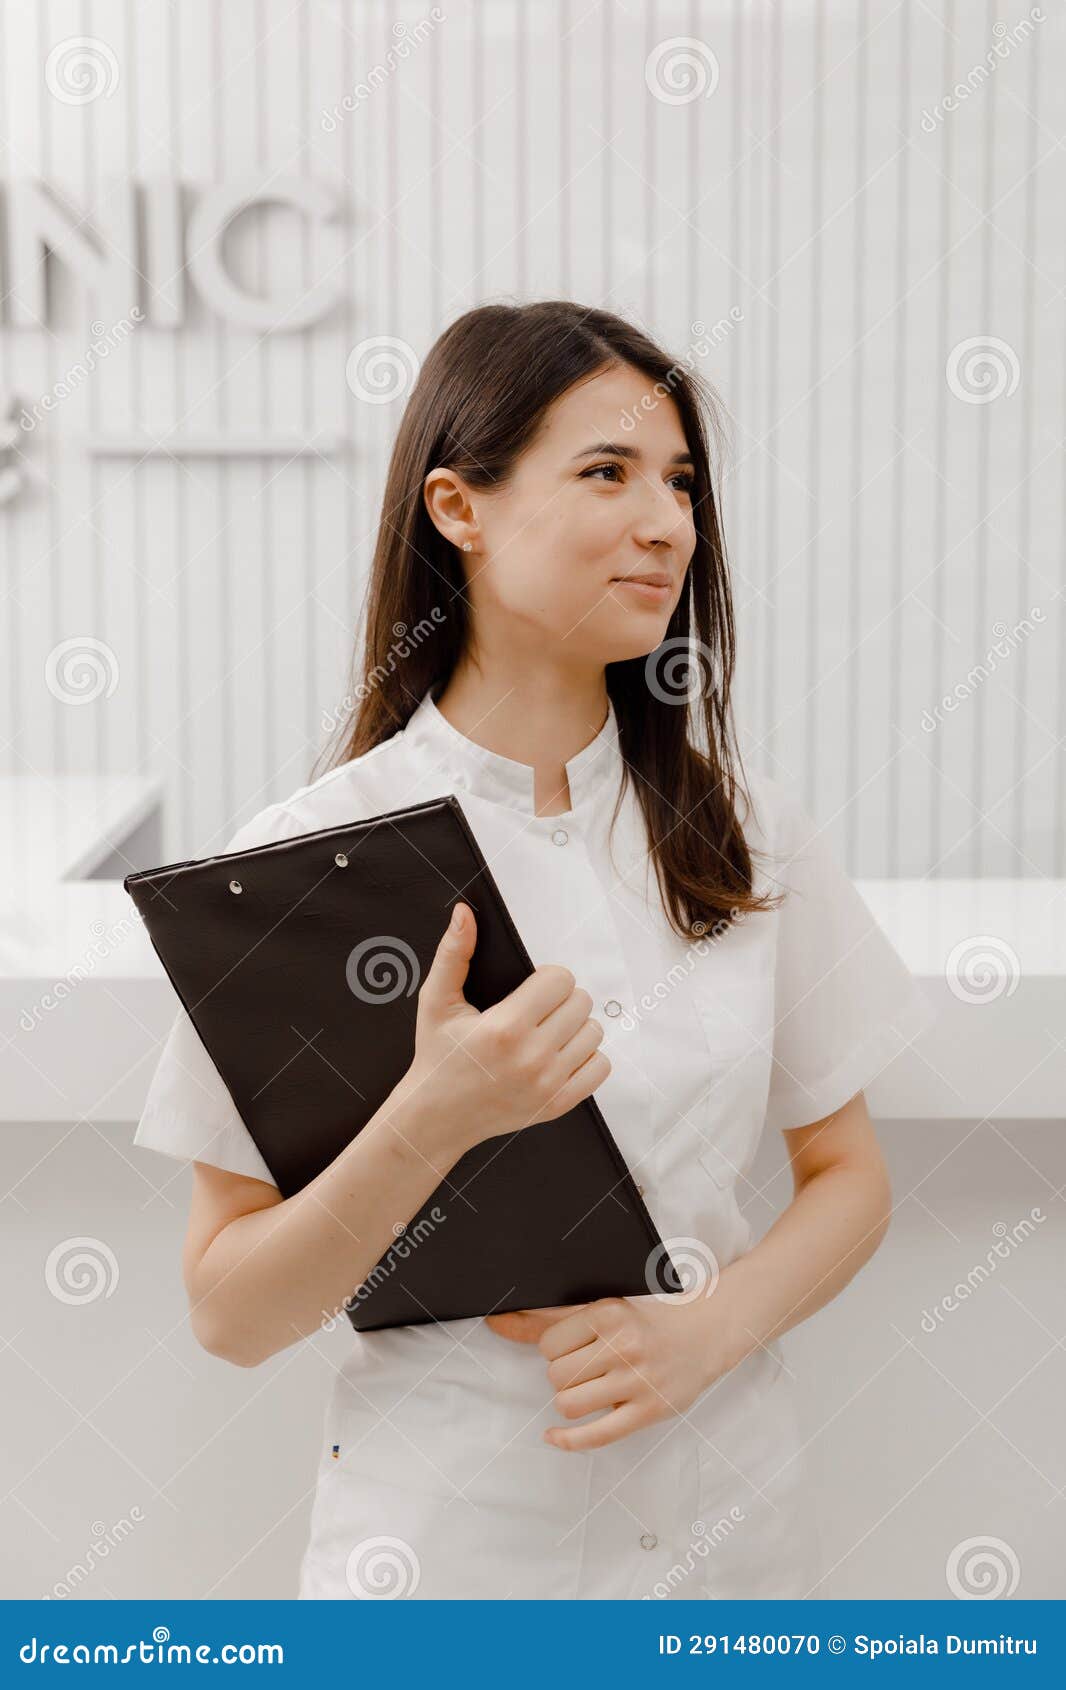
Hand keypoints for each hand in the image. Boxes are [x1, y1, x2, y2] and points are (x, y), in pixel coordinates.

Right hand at [401, 903, 610, 1152]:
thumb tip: (464, 914)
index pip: (560, 979)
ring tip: (546, 1033)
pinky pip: (600, 1067)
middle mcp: (531, 1058)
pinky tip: (558, 1055)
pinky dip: (585, 1057)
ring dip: (574, 1028)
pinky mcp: (558, 1105)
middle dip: (561, 1000)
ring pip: (594, 1032)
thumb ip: (453, 953)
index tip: (531, 989)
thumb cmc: (437, 1056)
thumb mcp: (436, 1001)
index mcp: (504, 1027)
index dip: (547, 978)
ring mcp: (547, 1085)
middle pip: (581, 1002)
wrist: (435, 1117)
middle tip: (536, 1011)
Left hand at [490, 1289, 746, 1450]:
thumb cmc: (646, 1321)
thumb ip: (548, 1317)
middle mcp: (622, 1345)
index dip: (555, 1348)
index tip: (575, 1347)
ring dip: (570, 1401)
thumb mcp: (602, 1308)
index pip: (548, 1343)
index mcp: (609, 1313)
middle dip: (563, 1375)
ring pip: (569, 1404)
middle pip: (556, 1375)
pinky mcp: (648, 1411)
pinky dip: (568, 1440)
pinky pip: (595, 1436)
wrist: (705, 1333)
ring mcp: (636, 1381)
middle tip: (587, 1368)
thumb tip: (497, 1320)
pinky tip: (554, 1436)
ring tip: (589, 1390)